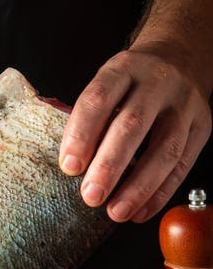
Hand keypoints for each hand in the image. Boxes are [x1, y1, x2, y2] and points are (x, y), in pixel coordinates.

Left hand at [59, 42, 211, 222]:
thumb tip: (74, 165)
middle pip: (133, 125)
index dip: (82, 134)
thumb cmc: (133, 80)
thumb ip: (93, 116)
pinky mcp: (203, 125)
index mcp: (123, 68)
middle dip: (110, 165)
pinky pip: (183, 164)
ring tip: (116, 211)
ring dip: (139, 186)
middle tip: (91, 196)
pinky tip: (141, 211)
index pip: (98, 99)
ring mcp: (184, 104)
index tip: (69, 166)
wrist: (181, 57)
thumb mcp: (109, 82)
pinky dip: (161, 192)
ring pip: (165, 148)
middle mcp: (157, 82)